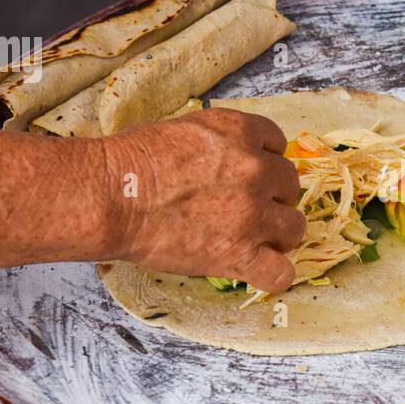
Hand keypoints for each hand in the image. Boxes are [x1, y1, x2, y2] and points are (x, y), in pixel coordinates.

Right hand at [103, 109, 305, 291]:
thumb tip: (229, 160)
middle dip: (272, 197)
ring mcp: (252, 213)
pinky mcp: (239, 253)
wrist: (109, 196)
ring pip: (294, 227)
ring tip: (250, 239)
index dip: (265, 161)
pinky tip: (256, 269)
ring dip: (277, 234)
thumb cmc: (131, 163)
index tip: (249, 175)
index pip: (277, 144)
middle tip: (244, 209)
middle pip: (290, 185)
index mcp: (241, 132)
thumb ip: (220, 143)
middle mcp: (255, 169)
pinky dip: (273, 274)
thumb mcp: (184, 129)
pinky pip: (281, 272)